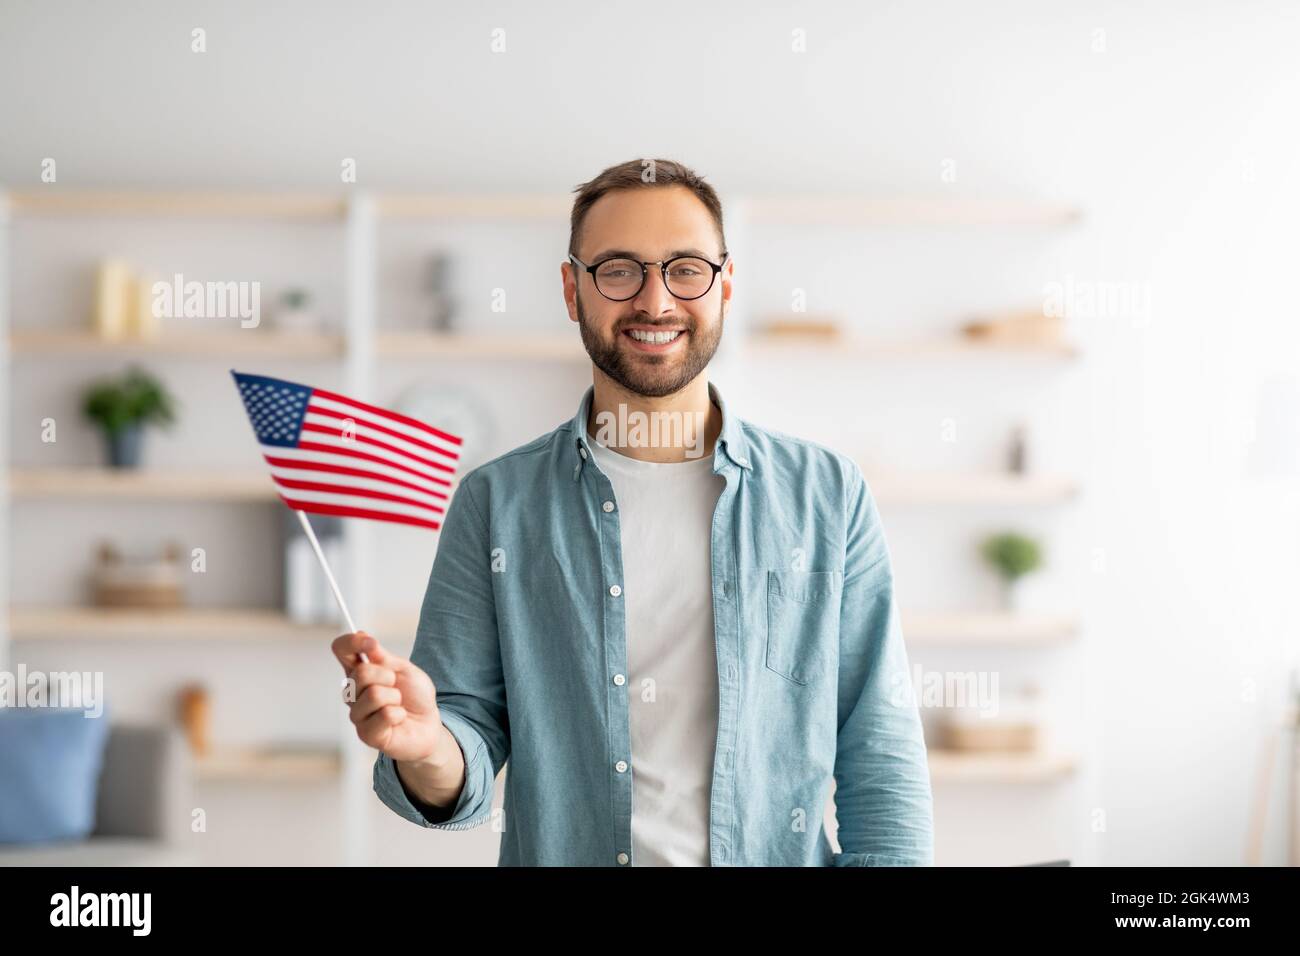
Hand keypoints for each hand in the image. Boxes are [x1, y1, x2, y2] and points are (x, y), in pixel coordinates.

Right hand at [331, 631, 447, 763]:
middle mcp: (352, 693)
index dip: (352, 642)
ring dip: (396, 698)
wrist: (428, 724)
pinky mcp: (366, 734)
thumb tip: (361, 635)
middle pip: (360, 673)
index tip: (371, 643)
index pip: (341, 650)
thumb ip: (382, 656)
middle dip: (388, 676)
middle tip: (396, 686)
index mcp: (359, 672)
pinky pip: (385, 715)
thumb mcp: (403, 669)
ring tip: (398, 705)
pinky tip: (398, 719)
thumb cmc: (414, 696)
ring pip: (374, 695)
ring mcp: (357, 714)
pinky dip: (399, 714)